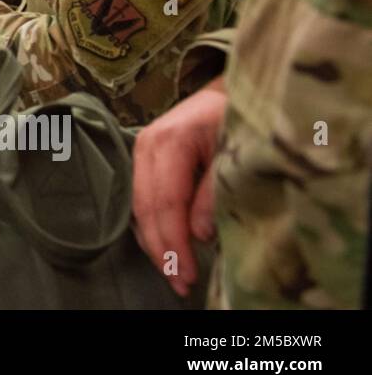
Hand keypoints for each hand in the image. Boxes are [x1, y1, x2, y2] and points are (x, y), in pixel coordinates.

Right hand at [131, 79, 226, 297]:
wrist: (225, 91)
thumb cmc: (235, 116)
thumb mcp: (235, 149)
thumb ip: (216, 191)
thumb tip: (200, 234)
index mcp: (170, 140)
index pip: (166, 202)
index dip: (175, 242)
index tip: (188, 274)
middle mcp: (147, 145)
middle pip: (146, 208)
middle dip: (162, 250)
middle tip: (179, 283)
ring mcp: (141, 150)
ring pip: (139, 207)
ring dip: (154, 243)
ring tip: (173, 273)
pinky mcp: (144, 159)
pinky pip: (142, 200)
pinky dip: (152, 227)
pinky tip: (166, 248)